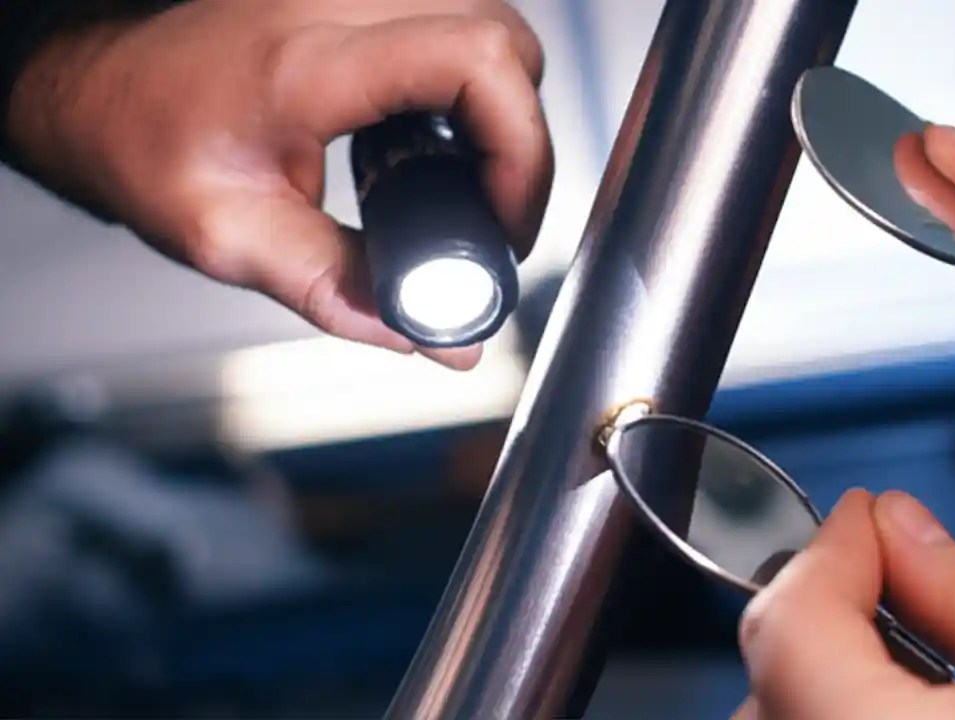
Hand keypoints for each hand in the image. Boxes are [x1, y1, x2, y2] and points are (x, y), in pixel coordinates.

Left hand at [7, 0, 552, 369]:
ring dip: (507, 105)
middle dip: (524, 137)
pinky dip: (476, 80)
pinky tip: (445, 135)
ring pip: (492, 23)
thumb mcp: (233, 239)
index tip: (503, 222)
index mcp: (311, 64)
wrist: (99, 90)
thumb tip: (437, 339)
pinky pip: (456, 22)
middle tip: (495, 213)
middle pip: (504, 39)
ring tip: (473, 179)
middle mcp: (340, 6)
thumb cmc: (144, 147)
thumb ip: (340, 291)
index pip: (476, 63)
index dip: (522, 150)